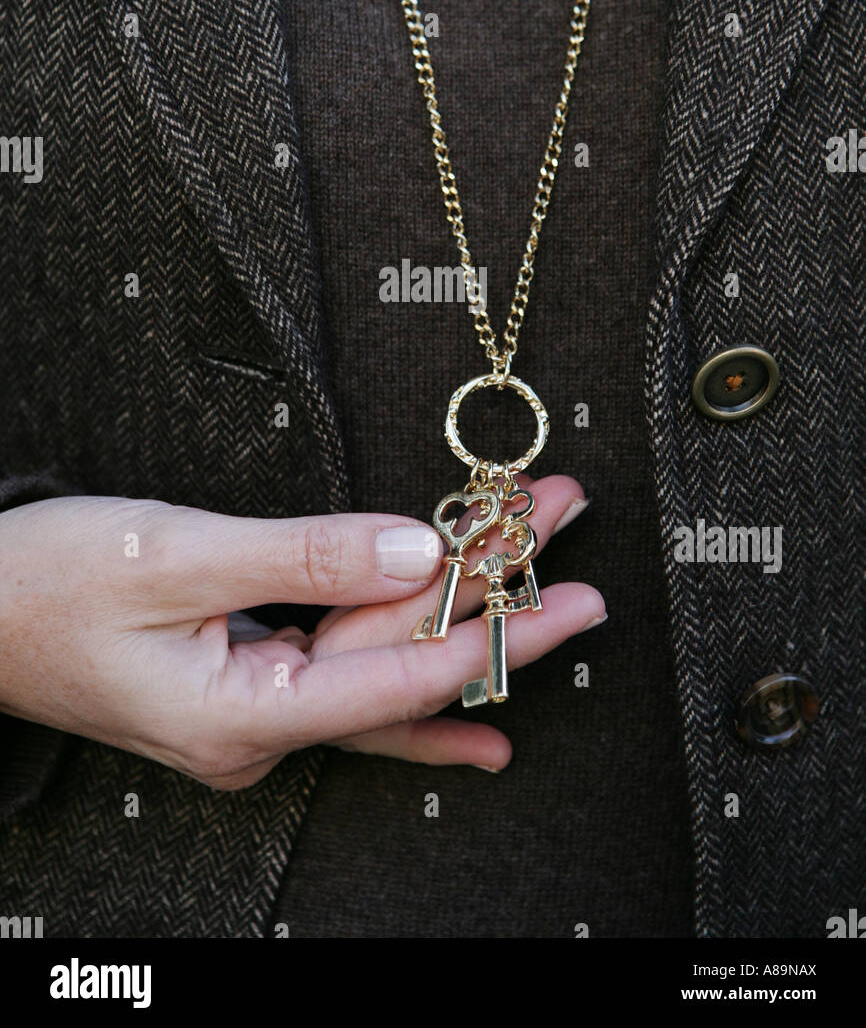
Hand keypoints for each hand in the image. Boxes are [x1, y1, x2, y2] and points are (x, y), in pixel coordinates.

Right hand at [0, 480, 601, 788]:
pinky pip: (347, 673)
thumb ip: (302, 555)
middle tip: (564, 525)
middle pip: (401, 662)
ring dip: (455, 604)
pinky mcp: (247, 689)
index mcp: (242, 717)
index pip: (400, 675)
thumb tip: (413, 549)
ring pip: (379, 661)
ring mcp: (255, 718)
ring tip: (539, 560)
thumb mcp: (175, 553)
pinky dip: (408, 655)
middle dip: (490, 592)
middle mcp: (259, 734)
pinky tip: (479, 712)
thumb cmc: (46, 584)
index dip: (492, 628)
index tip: (568, 591)